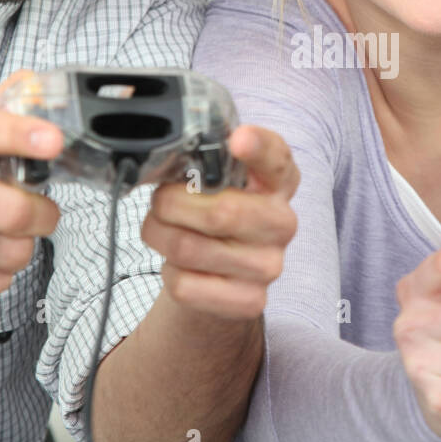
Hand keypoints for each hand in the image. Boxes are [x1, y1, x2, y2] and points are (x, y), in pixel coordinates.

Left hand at [142, 124, 298, 319]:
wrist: (221, 276)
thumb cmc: (213, 216)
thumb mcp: (215, 182)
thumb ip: (201, 161)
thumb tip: (158, 143)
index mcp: (277, 181)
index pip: (277, 158)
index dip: (258, 147)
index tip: (237, 140)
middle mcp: (282, 222)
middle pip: (219, 211)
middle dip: (170, 204)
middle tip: (160, 202)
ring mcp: (270, 266)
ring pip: (189, 248)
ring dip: (159, 235)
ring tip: (162, 231)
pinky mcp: (250, 301)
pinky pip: (186, 285)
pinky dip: (169, 274)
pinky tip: (181, 266)